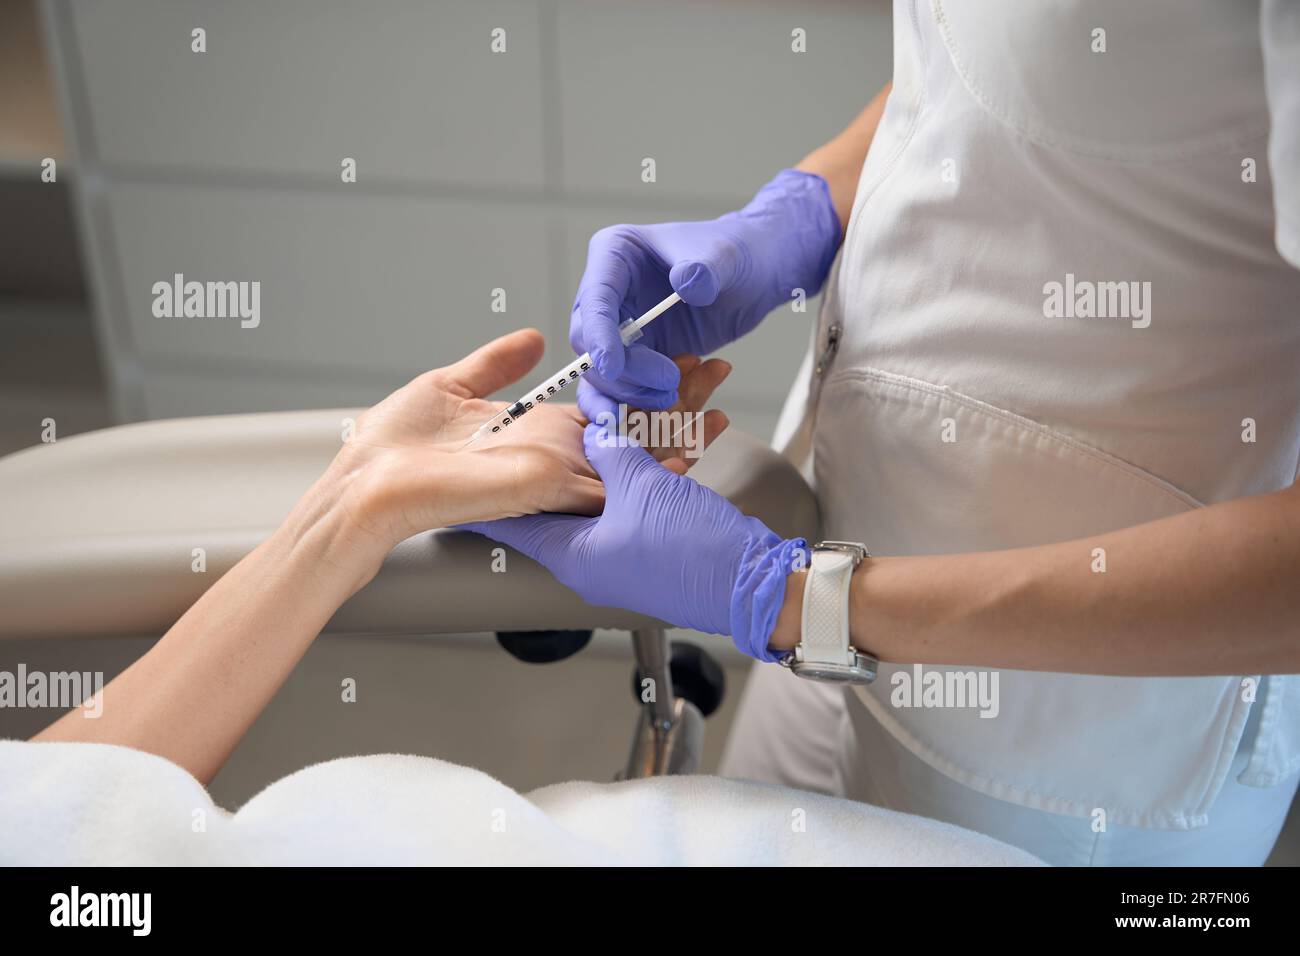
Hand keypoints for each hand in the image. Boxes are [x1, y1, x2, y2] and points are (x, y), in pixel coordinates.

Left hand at [317, 330, 734, 578]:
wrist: (367, 486)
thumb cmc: (394, 450)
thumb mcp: (452, 387)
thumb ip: (496, 365)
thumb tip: (530, 338)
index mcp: (532, 441)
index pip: (602, 414)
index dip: (640, 386)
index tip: (672, 360)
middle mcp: (551, 463)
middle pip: (628, 431)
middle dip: (674, 398)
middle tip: (708, 365)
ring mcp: (554, 480)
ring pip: (632, 448)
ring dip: (678, 414)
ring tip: (713, 377)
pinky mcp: (549, 488)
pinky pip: (615, 472)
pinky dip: (657, 448)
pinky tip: (693, 425)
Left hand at [462, 422, 805, 661]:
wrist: (757, 586)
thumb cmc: (693, 555)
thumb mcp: (642, 488)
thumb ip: (611, 448)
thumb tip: (591, 424)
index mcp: (574, 553)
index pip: (517, 516)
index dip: (498, 482)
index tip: (475, 457)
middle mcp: (595, 552)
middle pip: (573, 486)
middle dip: (585, 436)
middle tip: (567, 403)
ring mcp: (629, 544)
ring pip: (624, 478)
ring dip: (644, 434)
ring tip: (662, 392)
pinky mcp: (662, 535)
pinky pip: (655, 487)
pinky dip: (670, 455)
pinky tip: (691, 421)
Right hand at [571, 169, 840, 408]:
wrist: (755, 275)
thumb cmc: (737, 253)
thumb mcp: (726, 256)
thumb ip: (706, 267)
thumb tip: (686, 283)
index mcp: (615, 254)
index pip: (595, 299)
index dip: (598, 335)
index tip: (611, 367)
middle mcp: (607, 292)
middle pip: (588, 342)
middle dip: (621, 372)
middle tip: (668, 384)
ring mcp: (617, 326)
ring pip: (602, 373)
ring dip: (631, 394)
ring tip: (673, 398)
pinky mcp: (635, 355)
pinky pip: (624, 388)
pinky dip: (639, 406)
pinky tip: (668, 412)